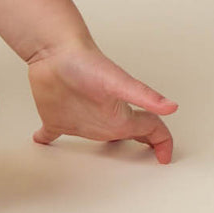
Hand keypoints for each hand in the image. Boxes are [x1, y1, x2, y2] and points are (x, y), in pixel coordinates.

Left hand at [27, 42, 178, 164]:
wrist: (54, 51)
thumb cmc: (86, 62)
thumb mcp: (118, 82)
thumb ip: (144, 95)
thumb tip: (172, 107)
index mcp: (120, 115)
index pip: (150, 130)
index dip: (162, 143)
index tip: (164, 158)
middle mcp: (104, 119)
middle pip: (130, 136)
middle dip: (141, 149)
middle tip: (147, 161)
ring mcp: (81, 119)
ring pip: (97, 140)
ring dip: (103, 151)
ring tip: (108, 162)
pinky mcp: (56, 118)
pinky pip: (52, 133)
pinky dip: (47, 138)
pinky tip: (42, 140)